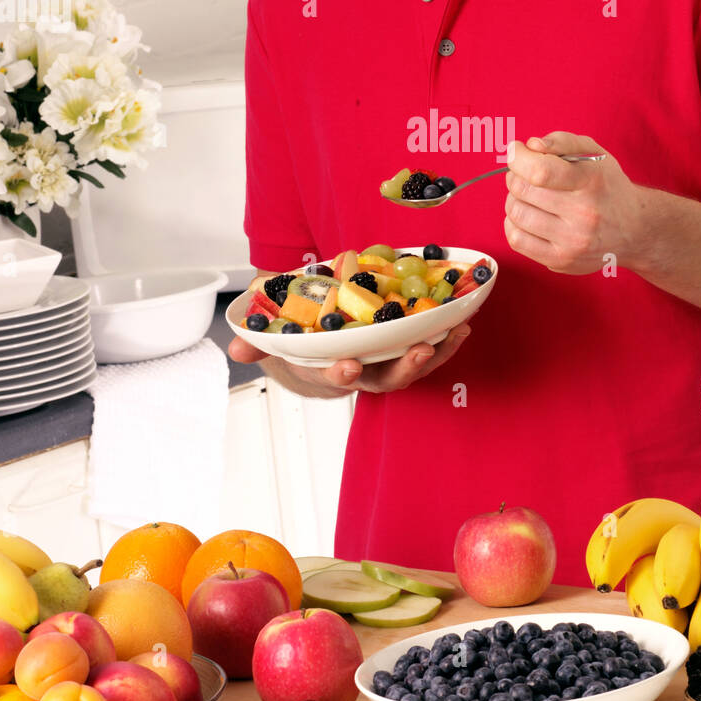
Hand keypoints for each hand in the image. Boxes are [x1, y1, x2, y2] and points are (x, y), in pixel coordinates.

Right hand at [227, 322, 471, 396]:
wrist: (314, 336)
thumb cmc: (295, 332)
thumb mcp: (271, 332)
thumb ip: (256, 340)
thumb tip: (238, 348)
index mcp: (328, 367)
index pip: (334, 376)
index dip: (340, 374)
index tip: (347, 366)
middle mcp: (362, 370)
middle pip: (385, 378)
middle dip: (404, 367)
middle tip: (421, 350)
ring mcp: (384, 362)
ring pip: (412, 366)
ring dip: (435, 353)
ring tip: (455, 332)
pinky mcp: (402, 348)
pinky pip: (428, 347)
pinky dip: (446, 338)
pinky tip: (463, 322)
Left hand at [504, 131, 644, 274]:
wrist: (635, 230)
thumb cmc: (607, 186)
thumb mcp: (594, 154)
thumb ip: (562, 141)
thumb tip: (531, 146)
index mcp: (591, 183)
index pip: (540, 172)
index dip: (518, 158)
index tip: (516, 152)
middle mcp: (583, 215)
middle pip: (523, 191)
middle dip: (516, 176)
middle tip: (525, 174)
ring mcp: (571, 242)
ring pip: (516, 214)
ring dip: (514, 199)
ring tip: (528, 196)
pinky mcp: (561, 261)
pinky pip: (517, 240)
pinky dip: (513, 223)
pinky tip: (528, 215)